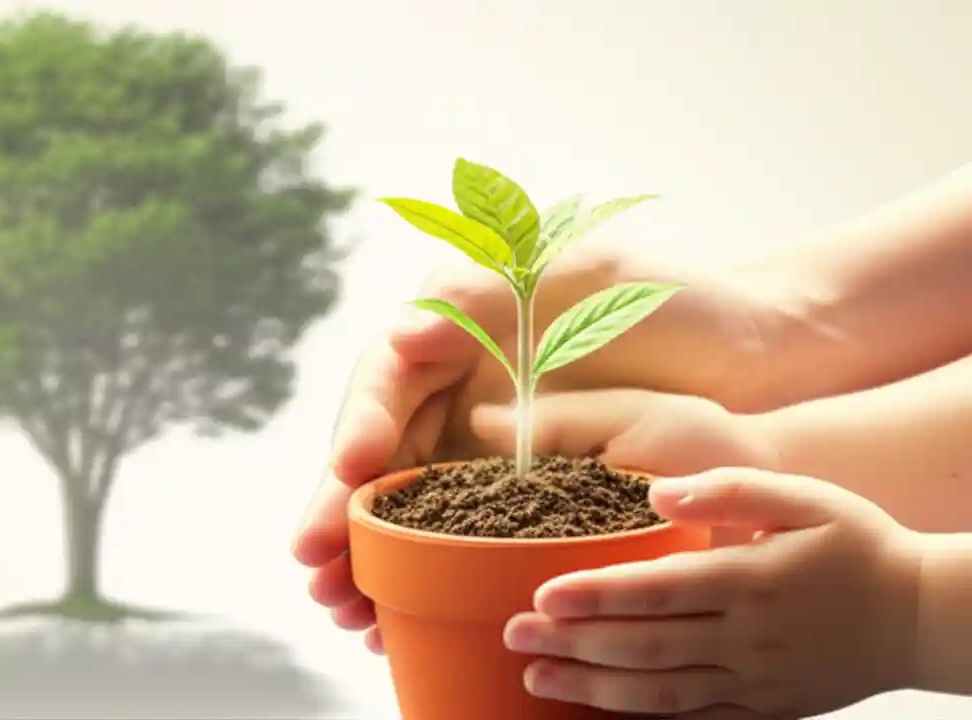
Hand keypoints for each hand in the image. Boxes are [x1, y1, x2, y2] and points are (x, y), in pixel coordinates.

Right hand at [292, 243, 783, 652]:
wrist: (754, 355)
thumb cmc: (674, 297)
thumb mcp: (585, 273)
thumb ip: (492, 296)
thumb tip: (404, 336)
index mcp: (459, 327)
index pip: (389, 378)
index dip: (360, 423)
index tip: (350, 469)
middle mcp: (458, 387)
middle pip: (381, 452)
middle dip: (342, 510)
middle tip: (317, 564)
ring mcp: (485, 442)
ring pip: (406, 503)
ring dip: (367, 555)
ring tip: (341, 607)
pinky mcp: (519, 491)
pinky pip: (457, 535)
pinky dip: (420, 575)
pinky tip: (392, 618)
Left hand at [503, 469, 923, 717]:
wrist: (922, 616)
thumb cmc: (857, 544)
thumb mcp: (803, 498)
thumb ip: (728, 489)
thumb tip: (654, 491)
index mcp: (750, 579)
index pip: (656, 591)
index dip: (595, 596)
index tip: (542, 597)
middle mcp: (747, 636)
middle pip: (644, 647)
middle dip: (572, 645)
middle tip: (513, 637)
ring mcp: (755, 679)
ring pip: (660, 692)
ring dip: (592, 689)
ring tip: (537, 680)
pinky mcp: (767, 707)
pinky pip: (696, 717)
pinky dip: (645, 717)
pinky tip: (602, 709)